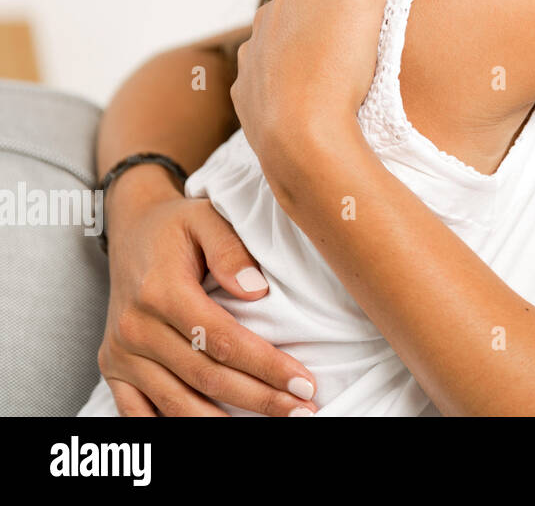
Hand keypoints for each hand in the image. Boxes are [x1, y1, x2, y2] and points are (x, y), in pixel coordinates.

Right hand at [96, 178, 318, 415]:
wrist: (131, 228)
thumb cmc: (179, 225)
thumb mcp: (207, 219)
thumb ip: (232, 250)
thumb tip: (257, 290)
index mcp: (161, 292)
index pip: (222, 340)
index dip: (266, 366)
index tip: (305, 383)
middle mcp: (135, 328)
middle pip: (206, 377)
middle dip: (259, 399)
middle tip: (304, 410)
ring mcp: (120, 353)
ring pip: (177, 403)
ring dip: (225, 423)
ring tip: (274, 424)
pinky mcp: (112, 367)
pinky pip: (139, 413)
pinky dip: (173, 428)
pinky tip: (215, 433)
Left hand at [233, 0, 405, 200]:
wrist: (299, 140)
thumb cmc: (335, 66)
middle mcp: (268, 14)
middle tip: (373, 0)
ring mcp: (257, 55)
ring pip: (288, 30)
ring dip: (313, 30)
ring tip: (344, 46)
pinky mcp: (252, 94)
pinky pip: (274, 71)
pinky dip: (295, 69)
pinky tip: (314, 83)